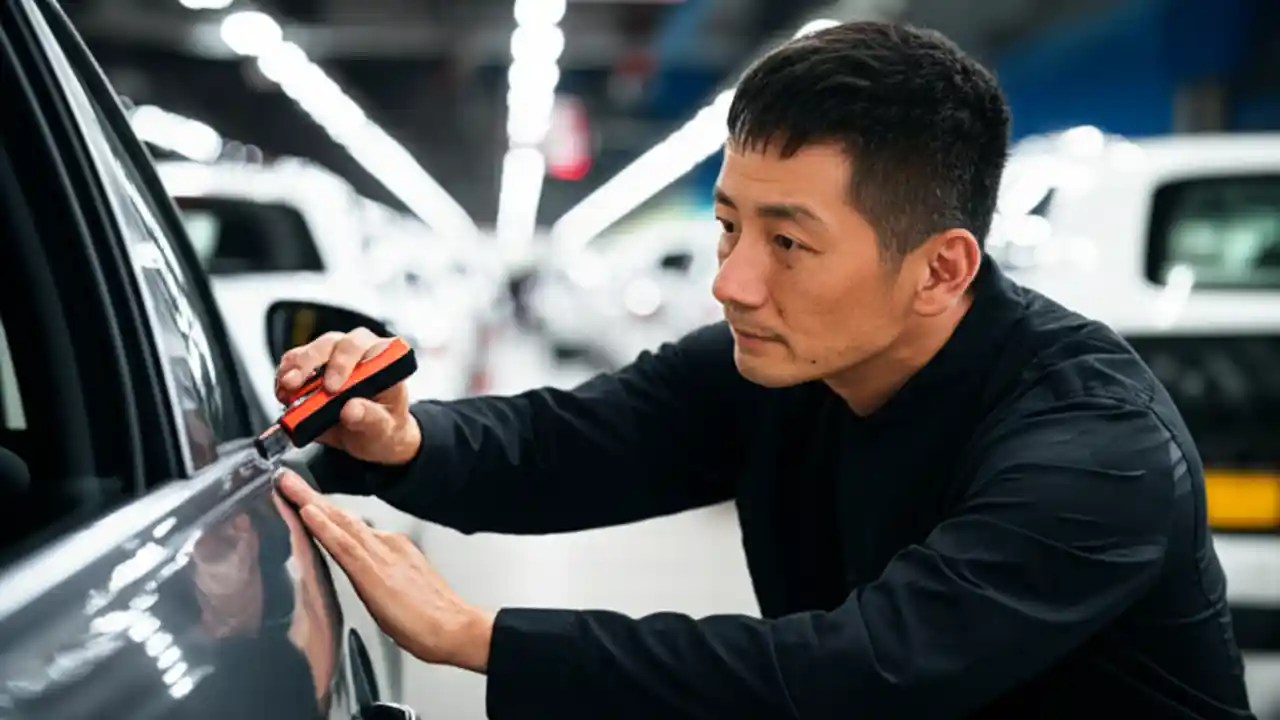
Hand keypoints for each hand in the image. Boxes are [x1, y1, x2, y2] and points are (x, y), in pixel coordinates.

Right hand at [274, 327, 420, 465]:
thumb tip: (352, 410)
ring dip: (294, 369)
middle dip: (311, 363)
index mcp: (385, 359)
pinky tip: (282, 392)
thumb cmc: (384, 427)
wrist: (369, 437)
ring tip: (287, 389)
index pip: (366, 347)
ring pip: (310, 351)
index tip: (332, 387)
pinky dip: (283, 377)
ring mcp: (333, 356)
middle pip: (333, 343)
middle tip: (297, 385)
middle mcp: (358, 350)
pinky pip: (293, 363)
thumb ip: (371, 419)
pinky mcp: (311, 367)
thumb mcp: (384, 429)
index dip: (345, 363)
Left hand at [277, 470, 494, 672]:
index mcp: (392, 548)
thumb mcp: (403, 588)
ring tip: (287, 484)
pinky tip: (307, 512)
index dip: (327, 512)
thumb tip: (370, 574)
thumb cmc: (433, 616)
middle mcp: (385, 544)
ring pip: (339, 523)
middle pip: (342, 517)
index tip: (307, 500)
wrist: (454, 627)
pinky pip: (342, 545)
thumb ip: (385, 574)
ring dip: (310, 501)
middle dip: (312, 496)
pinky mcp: (372, 572)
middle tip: (287, 478)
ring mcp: (379, 555)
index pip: (351, 526)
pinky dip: (323, 526)